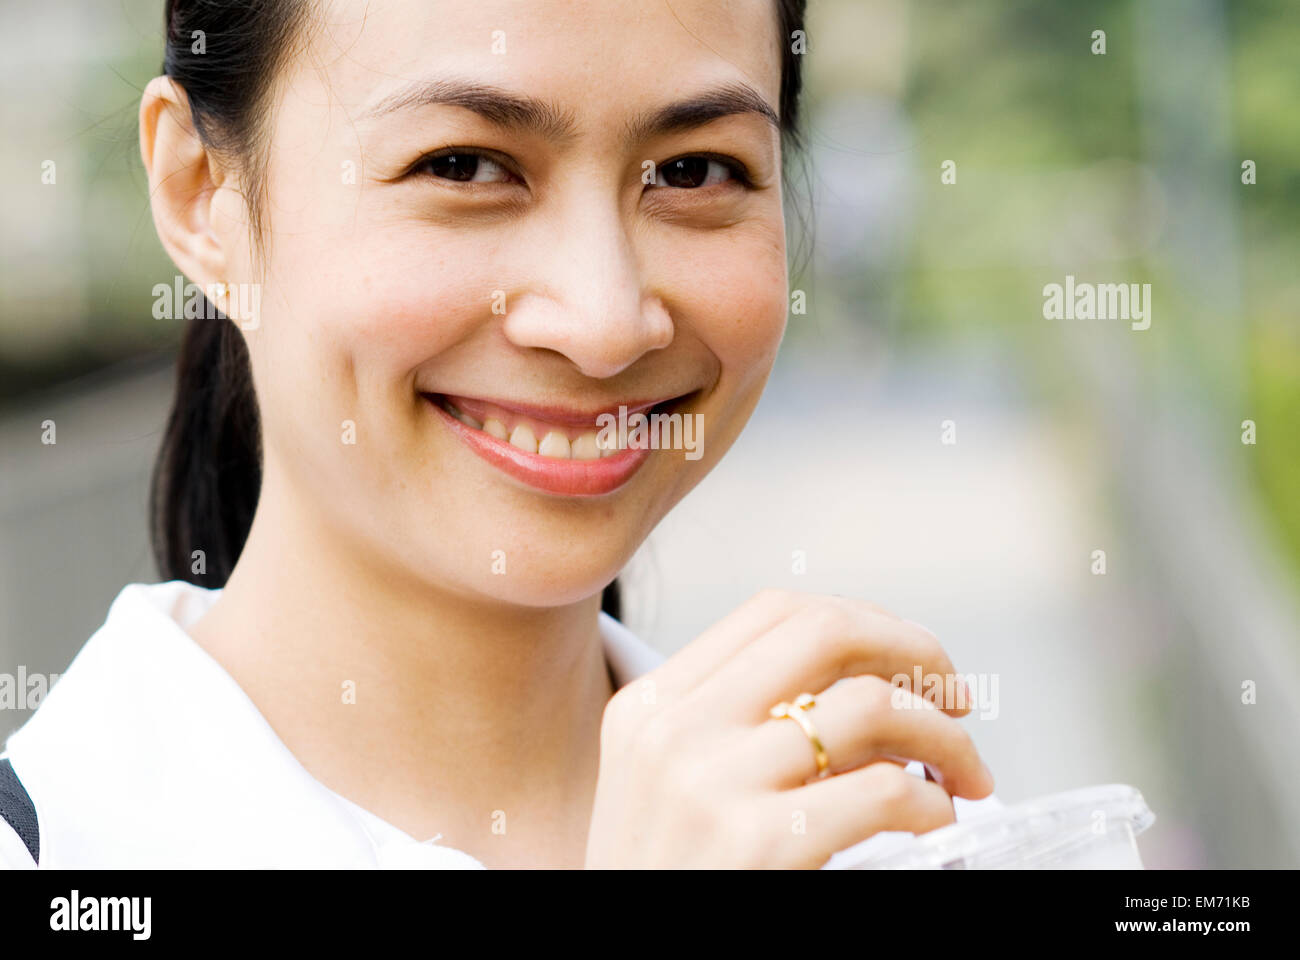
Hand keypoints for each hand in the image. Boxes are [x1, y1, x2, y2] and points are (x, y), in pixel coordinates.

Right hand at [585, 589, 994, 867]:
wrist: (622, 959)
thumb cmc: (666, 882)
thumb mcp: (659, 782)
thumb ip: (727, 725)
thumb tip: (859, 686)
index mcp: (651, 706)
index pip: (776, 611)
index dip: (865, 622)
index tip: (904, 658)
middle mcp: (676, 732)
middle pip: (826, 632)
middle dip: (915, 652)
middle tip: (953, 696)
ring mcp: (712, 786)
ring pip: (871, 706)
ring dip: (944, 737)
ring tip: (959, 773)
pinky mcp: (760, 848)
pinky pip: (883, 792)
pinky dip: (933, 804)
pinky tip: (932, 821)